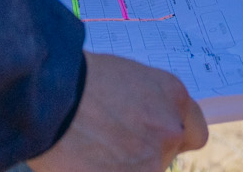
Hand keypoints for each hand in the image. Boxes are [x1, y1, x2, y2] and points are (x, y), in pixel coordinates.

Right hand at [30, 53, 208, 171]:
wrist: (48, 96)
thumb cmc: (76, 79)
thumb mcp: (124, 78)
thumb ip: (146, 105)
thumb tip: (142, 126)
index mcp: (172, 96)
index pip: (194, 133)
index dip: (171, 138)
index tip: (152, 139)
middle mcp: (170, 130)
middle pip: (163, 155)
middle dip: (139, 152)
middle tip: (106, 142)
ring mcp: (152, 162)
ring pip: (143, 170)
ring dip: (120, 165)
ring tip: (87, 151)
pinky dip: (102, 171)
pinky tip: (82, 163)